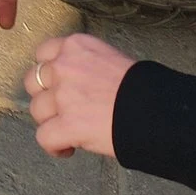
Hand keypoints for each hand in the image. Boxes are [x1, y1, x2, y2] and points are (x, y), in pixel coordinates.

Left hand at [26, 33, 133, 159]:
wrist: (161, 110)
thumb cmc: (145, 89)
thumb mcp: (112, 60)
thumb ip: (88, 65)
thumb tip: (79, 81)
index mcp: (77, 46)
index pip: (43, 54)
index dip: (48, 74)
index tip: (58, 86)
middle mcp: (64, 66)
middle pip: (33, 81)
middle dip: (45, 97)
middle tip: (63, 110)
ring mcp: (64, 95)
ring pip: (36, 110)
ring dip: (50, 122)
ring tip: (68, 131)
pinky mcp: (68, 124)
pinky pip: (44, 137)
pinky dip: (53, 146)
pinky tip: (67, 148)